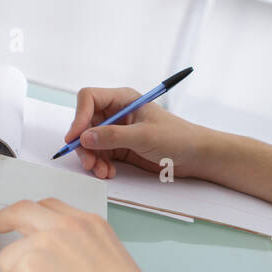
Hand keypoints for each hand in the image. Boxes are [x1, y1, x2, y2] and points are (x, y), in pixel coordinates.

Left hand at [0, 198, 238, 271]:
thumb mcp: (107, 256)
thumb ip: (78, 246)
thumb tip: (54, 258)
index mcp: (87, 223)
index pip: (48, 206)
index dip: (26, 211)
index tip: (13, 213)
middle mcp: (63, 228)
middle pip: (19, 212)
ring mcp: (42, 247)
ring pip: (10, 260)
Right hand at [65, 86, 210, 180]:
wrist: (196, 156)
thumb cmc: (177, 138)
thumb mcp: (144, 136)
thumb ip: (113, 136)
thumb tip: (85, 137)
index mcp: (123, 99)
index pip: (89, 99)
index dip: (79, 116)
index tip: (75, 137)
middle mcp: (117, 113)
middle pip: (85, 123)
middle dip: (84, 144)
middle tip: (89, 162)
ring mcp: (117, 131)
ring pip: (90, 142)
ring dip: (92, 158)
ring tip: (102, 172)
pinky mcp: (120, 148)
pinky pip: (100, 154)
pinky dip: (100, 165)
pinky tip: (109, 172)